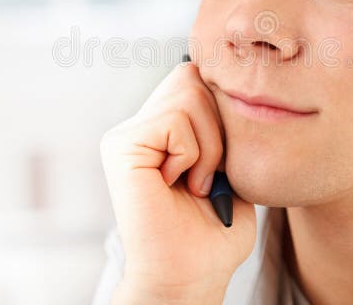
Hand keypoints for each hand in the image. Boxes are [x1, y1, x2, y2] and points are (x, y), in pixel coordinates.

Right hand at [100, 60, 255, 302]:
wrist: (193, 274)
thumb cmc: (215, 230)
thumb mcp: (233, 164)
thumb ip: (225, 120)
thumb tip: (230, 79)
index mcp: (162, 127)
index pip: (196, 77)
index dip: (221, 109)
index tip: (224, 160)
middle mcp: (139, 125)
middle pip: (192, 77)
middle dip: (219, 126)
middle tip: (212, 174)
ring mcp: (126, 134)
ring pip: (188, 94)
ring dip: (210, 145)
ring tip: (197, 183)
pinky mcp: (120, 146)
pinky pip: (175, 119)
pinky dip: (192, 154)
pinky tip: (179, 184)